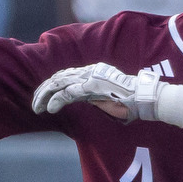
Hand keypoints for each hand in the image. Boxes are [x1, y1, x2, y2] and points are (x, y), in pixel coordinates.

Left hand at [33, 62, 182, 125]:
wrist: (147, 99)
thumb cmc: (132, 102)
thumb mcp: (108, 98)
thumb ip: (94, 98)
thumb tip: (85, 103)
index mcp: (93, 72)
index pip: (65, 75)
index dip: (51, 86)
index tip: (43, 98)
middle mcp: (89, 72)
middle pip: (58, 78)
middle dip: (43, 91)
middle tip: (34, 104)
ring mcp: (90, 78)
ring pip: (58, 84)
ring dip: (44, 96)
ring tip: (36, 108)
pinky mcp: (92, 88)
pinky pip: (68, 94)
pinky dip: (56, 101)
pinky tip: (49, 110)